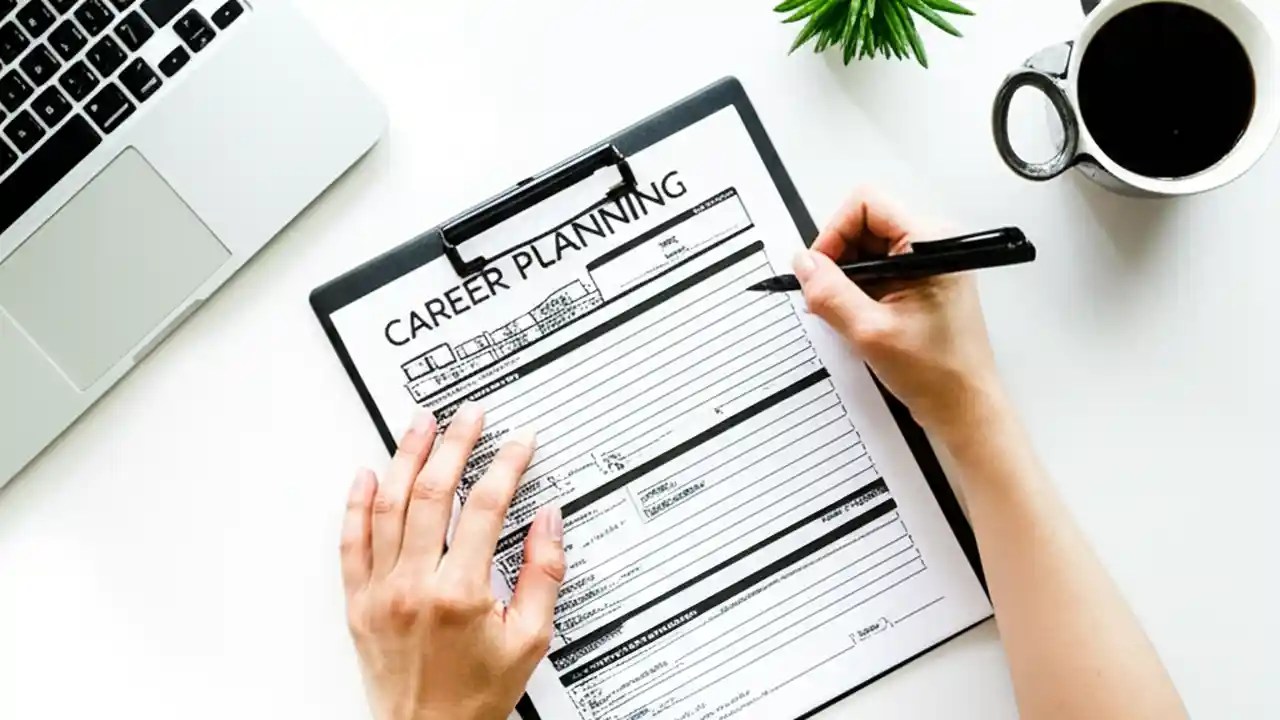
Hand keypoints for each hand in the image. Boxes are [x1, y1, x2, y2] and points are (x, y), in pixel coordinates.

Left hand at [340, 403, 564, 719]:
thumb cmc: (475, 696)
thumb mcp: (529, 640)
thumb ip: (543, 575)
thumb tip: (548, 523)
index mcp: (460, 593)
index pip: (485, 507)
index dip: (506, 465)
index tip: (518, 443)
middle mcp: (414, 586)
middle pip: (434, 493)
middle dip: (455, 445)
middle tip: (469, 417)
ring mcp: (381, 592)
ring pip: (389, 506)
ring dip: (406, 457)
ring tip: (421, 425)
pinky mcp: (358, 602)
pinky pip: (350, 542)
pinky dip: (357, 504)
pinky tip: (368, 475)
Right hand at [793, 188, 1008, 443]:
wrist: (964, 406)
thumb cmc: (937, 372)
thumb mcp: (869, 332)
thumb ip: (830, 293)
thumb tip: (803, 264)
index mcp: (929, 243)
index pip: (865, 204)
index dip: (833, 233)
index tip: (819, 269)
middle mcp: (932, 244)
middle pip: (864, 224)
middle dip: (837, 258)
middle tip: (826, 296)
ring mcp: (927, 263)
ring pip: (867, 248)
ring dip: (846, 278)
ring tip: (846, 313)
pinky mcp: (921, 282)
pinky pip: (877, 269)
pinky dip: (858, 290)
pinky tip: (858, 317)